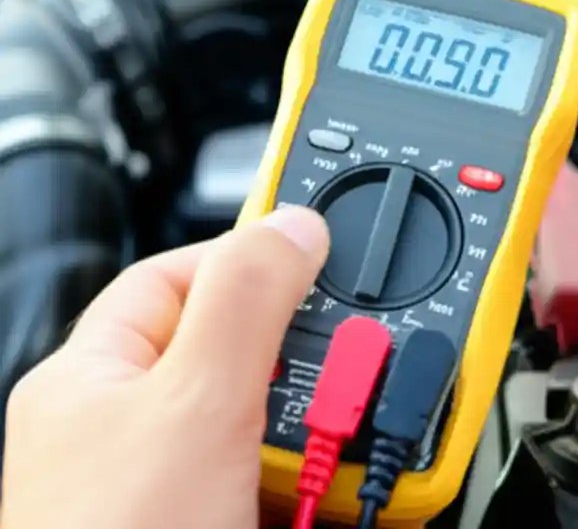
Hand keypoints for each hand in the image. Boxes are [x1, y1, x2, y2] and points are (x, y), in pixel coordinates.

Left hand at [1, 207, 328, 528]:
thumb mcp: (197, 403)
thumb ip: (245, 302)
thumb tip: (289, 225)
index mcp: (88, 378)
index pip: (174, 275)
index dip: (248, 259)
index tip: (316, 252)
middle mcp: (122, 429)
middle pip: (232, 352)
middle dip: (299, 361)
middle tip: (340, 373)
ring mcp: (166, 482)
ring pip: (262, 422)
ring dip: (312, 429)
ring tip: (331, 446)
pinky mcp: (209, 521)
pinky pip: (275, 479)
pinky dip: (312, 482)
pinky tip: (324, 492)